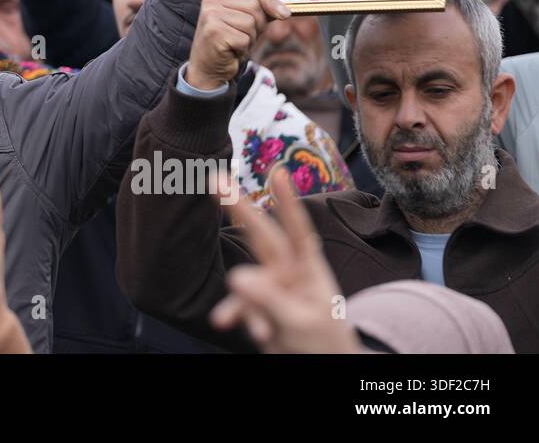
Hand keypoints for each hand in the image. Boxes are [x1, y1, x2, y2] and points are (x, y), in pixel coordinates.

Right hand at [187, 0, 290, 90]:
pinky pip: (244, 39)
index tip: (286, 14)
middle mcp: (211, 0)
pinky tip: (232, 51)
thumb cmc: (230, 42)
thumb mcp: (246, 21)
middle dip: (258, 25)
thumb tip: (285, 11)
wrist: (208, 67)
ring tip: (236, 44)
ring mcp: (210, 15)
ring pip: (250, 23)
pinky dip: (243, 49)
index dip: (271, 1)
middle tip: (245, 36)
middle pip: (254, 6)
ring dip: (250, 38)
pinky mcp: (213, 31)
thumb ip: (261, 11)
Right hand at [210, 169, 361, 352]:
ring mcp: (272, 288)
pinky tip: (237, 329)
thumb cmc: (322, 346)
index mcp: (309, 272)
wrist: (321, 368)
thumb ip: (268, 300)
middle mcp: (288, 273)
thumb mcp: (298, 324)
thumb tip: (234, 277)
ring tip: (241, 325)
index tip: (278, 171)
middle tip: (217, 179)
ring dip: (240, 299)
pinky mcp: (258, 307)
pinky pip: (240, 305)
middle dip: (239, 208)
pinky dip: (236, 316)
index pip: (298, 231)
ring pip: (246, 280)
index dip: (287, 201)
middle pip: (263, 237)